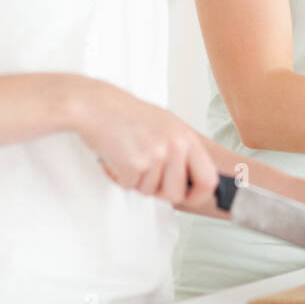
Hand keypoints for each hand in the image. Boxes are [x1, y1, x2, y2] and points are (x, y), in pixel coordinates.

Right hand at [72, 77, 219, 208]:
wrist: (96, 106)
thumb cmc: (127, 115)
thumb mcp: (166, 126)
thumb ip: (181, 151)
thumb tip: (192, 179)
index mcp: (187, 137)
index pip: (208, 179)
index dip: (198, 195)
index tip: (188, 198)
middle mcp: (176, 145)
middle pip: (176, 193)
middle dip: (159, 191)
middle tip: (146, 174)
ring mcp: (156, 154)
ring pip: (150, 192)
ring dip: (137, 181)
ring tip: (130, 156)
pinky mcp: (135, 163)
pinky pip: (130, 186)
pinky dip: (120, 177)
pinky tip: (118, 156)